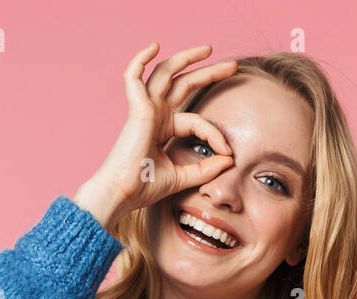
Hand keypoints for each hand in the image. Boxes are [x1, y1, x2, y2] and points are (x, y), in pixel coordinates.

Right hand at [72, 42, 237, 230]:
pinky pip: (133, 77)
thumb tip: (230, 159)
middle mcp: (155, 114)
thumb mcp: (183, 176)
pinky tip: (154, 46)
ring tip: (208, 49)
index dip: (215, 134)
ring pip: (166, 73)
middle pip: (184, 84)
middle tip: (232, 67)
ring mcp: (145, 109)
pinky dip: (140, 59)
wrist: (123, 193)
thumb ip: (206, 168)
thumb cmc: (144, 187)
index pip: (197, 121)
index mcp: (164, 128)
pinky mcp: (136, 109)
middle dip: (209, 73)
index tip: (228, 153)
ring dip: (186, 58)